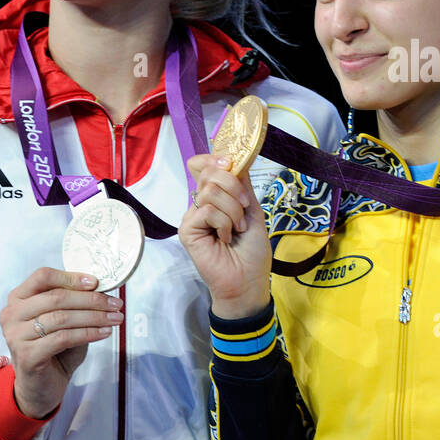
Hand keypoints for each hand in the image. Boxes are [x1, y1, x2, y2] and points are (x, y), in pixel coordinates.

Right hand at [0, 267, 121, 418]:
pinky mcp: (26, 355)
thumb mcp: (64, 318)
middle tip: (116, 304)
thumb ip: (74, 301)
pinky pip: (63, 338)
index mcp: (19, 298)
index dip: (71, 277)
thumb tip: (101, 287)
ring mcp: (15, 335)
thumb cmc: (54, 348)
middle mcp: (12, 314)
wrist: (41, 385)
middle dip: (91, 300)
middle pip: (56, 297)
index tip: (97, 283)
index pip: (43, 276)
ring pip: (61, 318)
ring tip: (115, 318)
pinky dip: (88, 333)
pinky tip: (104, 333)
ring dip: (94, 317)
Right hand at [179, 154, 271, 319]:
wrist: (248, 281)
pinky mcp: (187, 229)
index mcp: (216, 197)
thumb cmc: (251, 251)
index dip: (214, 158)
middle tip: (243, 210)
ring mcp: (192, 216)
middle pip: (208, 172)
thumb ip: (242, 184)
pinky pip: (206, 210)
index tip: (230, 162)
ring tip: (236, 229)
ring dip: (233, 210)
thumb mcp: (253, 211)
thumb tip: (234, 158)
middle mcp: (201, 203)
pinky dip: (224, 223)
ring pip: (210, 191)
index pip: (203, 165)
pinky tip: (225, 238)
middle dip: (234, 187)